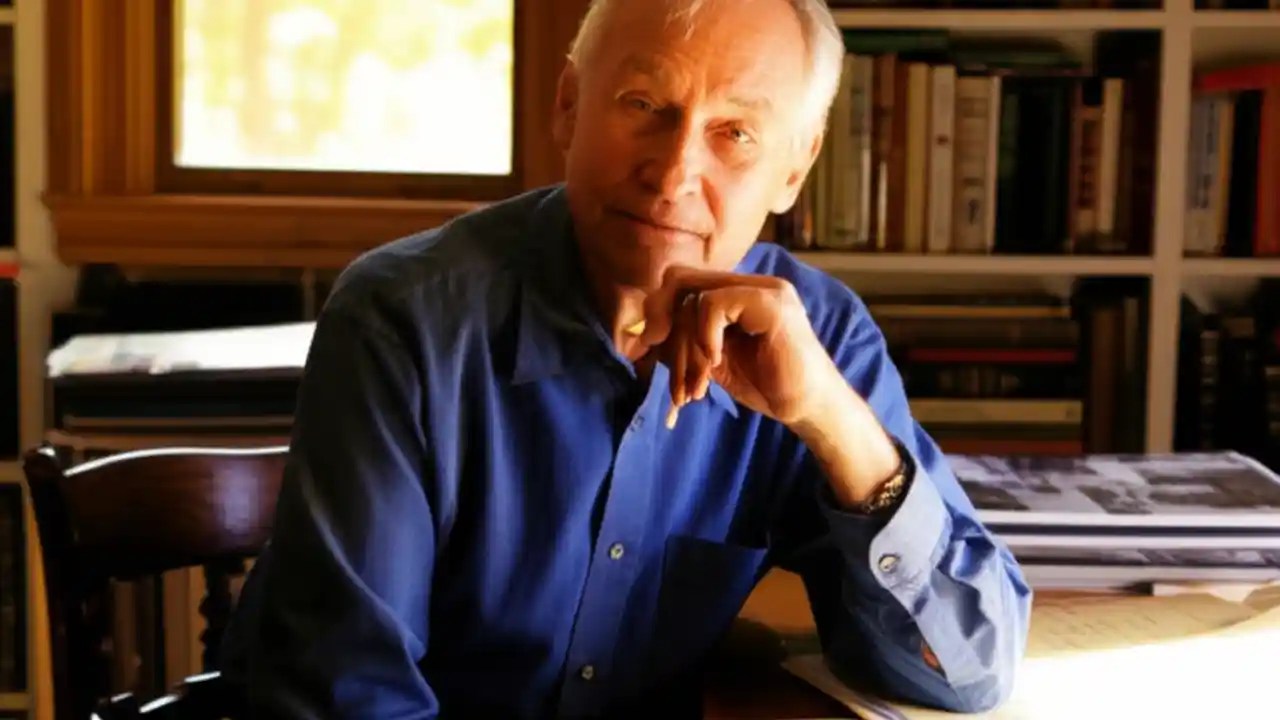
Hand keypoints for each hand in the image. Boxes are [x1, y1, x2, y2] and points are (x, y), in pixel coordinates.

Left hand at [638, 265, 901, 503]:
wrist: (808, 406)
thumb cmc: (766, 384)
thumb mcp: (711, 360)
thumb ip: (684, 339)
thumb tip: (642, 335)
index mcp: (737, 291)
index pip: (682, 281)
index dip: (659, 312)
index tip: (649, 350)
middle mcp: (750, 282)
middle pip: (680, 282)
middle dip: (667, 334)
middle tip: (675, 379)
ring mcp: (764, 288)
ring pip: (693, 298)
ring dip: (686, 351)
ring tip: (696, 387)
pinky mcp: (771, 301)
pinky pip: (712, 305)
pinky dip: (704, 339)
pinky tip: (715, 365)